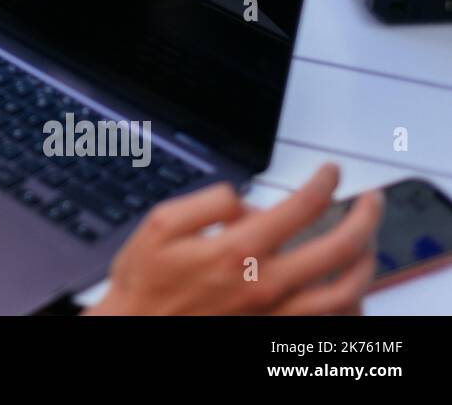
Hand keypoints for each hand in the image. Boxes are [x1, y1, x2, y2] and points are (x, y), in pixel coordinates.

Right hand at [87, 165, 382, 315]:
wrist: (136, 329)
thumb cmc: (145, 282)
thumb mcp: (159, 224)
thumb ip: (206, 201)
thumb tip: (242, 197)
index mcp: (237, 250)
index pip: (302, 206)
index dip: (324, 182)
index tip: (329, 172)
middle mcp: (265, 283)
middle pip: (340, 247)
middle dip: (365, 215)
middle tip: (371, 200)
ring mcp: (276, 314)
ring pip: (348, 291)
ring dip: (367, 261)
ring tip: (368, 241)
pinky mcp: (276, 333)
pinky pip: (331, 323)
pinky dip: (352, 305)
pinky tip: (351, 289)